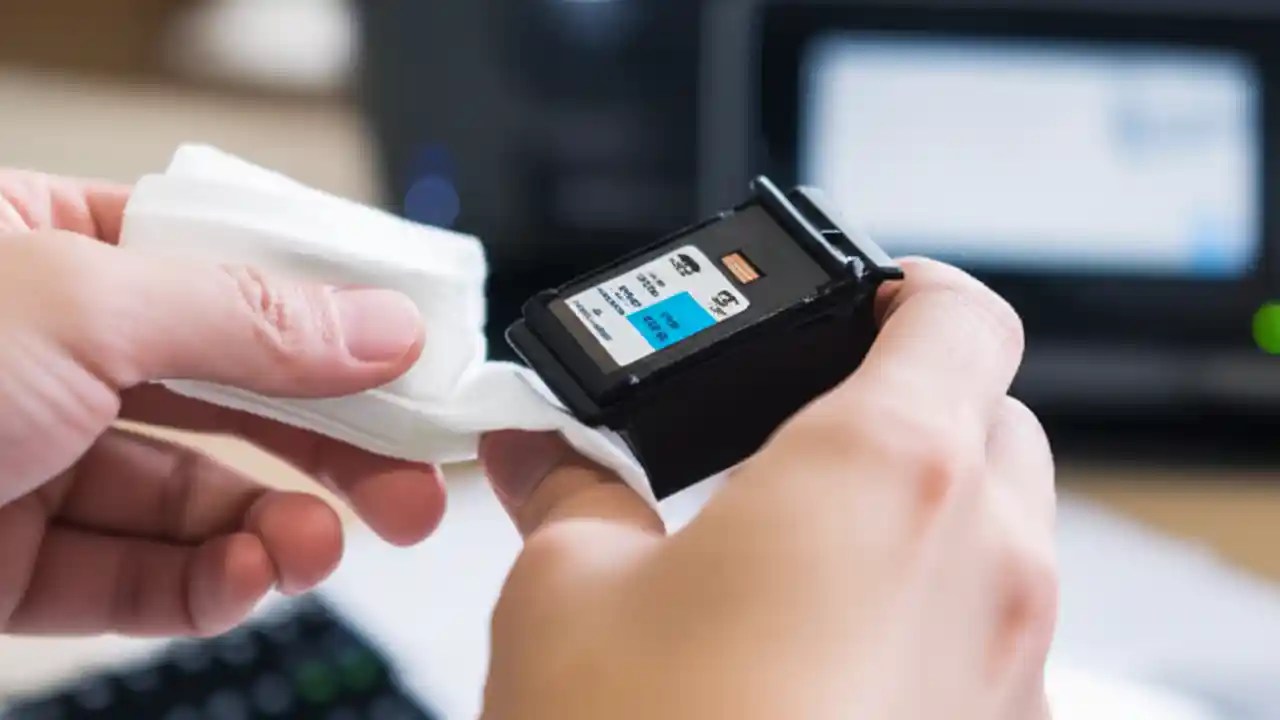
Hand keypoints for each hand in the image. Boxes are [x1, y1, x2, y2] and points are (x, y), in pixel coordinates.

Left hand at [0, 171, 444, 636]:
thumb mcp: (81, 307)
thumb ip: (244, 316)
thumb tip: (381, 326)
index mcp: (48, 243)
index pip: (226, 267)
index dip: (327, 313)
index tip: (415, 359)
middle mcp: (49, 349)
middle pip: (231, 392)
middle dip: (330, 444)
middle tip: (412, 479)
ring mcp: (29, 456)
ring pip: (191, 495)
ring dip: (271, 527)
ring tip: (319, 547)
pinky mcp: (11, 559)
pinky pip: (132, 576)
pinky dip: (201, 584)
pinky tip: (244, 577)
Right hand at [480, 259, 1055, 718]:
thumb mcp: (567, 597)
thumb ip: (565, 490)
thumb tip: (540, 450)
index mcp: (886, 470)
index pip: (959, 311)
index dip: (905, 288)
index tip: (852, 301)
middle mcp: (986, 559)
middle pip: (990, 414)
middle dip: (906, 399)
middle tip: (801, 427)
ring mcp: (1010, 660)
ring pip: (1001, 526)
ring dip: (919, 507)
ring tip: (795, 542)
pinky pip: (990, 628)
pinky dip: (926, 602)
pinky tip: (814, 646)